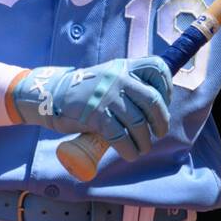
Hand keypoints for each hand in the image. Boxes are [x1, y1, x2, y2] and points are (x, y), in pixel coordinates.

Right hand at [11, 57, 172, 160]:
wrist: (53, 96)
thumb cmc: (87, 91)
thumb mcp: (109, 76)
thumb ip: (129, 82)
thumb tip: (156, 103)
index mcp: (124, 66)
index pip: (157, 68)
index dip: (166, 87)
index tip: (164, 103)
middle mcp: (118, 78)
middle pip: (153, 100)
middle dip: (161, 121)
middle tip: (158, 132)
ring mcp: (107, 96)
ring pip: (138, 122)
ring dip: (145, 141)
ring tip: (142, 147)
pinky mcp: (96, 115)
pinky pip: (120, 136)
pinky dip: (129, 149)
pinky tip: (130, 153)